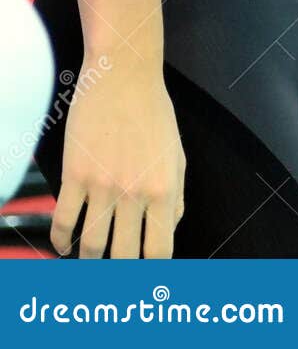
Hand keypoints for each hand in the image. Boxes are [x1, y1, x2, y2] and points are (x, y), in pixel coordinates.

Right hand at [52, 58, 184, 258]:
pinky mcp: (75, 175)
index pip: (160, 249)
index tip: (146, 279)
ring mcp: (103, 186)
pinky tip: (64, 245)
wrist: (125, 76)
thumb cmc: (154, 113)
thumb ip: (177, 194)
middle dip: (119, 272)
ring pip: (91, 244)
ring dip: (88, 261)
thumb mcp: (177, 154)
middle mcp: (135, 193)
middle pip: (124, 255)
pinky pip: (64, 221)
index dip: (152, 271)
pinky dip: (61, 241)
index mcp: (166, 189)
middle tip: (114, 276)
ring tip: (88, 264)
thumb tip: (171, 226)